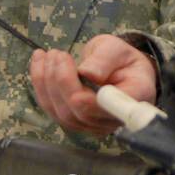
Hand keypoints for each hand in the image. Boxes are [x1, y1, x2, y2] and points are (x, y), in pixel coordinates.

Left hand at [29, 34, 157, 136]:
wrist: (117, 68)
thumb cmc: (121, 58)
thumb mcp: (117, 49)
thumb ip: (105, 59)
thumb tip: (88, 73)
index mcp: (135, 98)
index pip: (109, 108)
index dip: (89, 102)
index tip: (77, 85)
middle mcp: (113, 119)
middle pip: (79, 111)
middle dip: (61, 81)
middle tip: (57, 53)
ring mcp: (92, 125)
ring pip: (61, 112)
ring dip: (46, 82)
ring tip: (46, 55)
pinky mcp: (74, 122)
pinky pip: (51, 108)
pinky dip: (40, 84)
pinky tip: (39, 63)